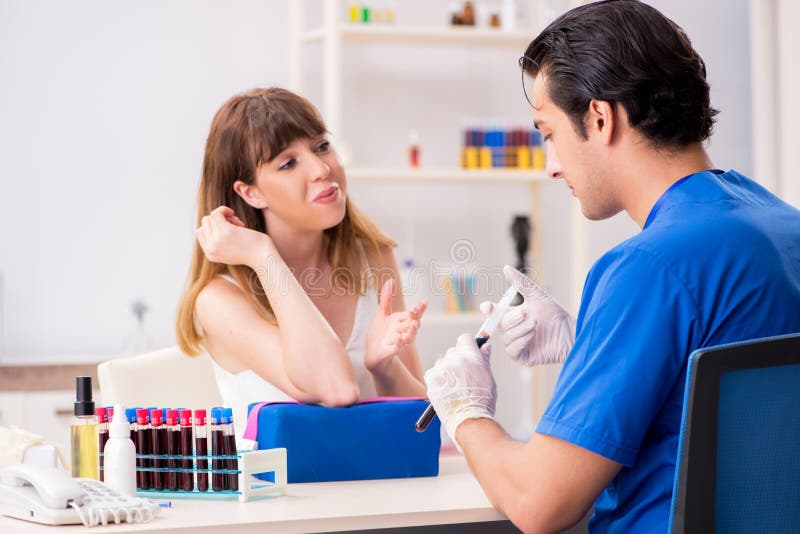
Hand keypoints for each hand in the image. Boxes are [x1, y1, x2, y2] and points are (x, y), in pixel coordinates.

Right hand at [195, 206, 272, 268]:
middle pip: (205, 223)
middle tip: (236, 225)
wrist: (264, 257)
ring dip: (224, 216)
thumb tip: (210, 219)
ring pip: (210, 217)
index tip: (230, 229)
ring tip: (238, 223)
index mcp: (210, 254)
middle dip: (220, 220)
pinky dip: (224, 210)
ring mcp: (216, 241)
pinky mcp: (224, 232)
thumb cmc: (252, 251)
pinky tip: (234, 214)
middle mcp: (210, 249)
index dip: (214, 226)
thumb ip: (218, 241)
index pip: (201, 233)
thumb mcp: (230, 250)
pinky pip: (216, 213)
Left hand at [365, 278, 426, 372]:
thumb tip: (391, 280)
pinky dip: (398, 344)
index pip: (413, 314)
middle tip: (415, 311)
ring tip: (412, 325)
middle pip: (413, 324)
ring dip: (411, 332)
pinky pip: (396, 348)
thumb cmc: (380, 334)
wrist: (373, 354)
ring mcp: (398, 342)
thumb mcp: (382, 314)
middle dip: (415, 318)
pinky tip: (398, 339)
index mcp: (401, 322)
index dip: (419, 309)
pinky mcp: (391, 351)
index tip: (424, 301)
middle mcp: (403, 331)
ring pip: (409, 337)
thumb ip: (386, 298)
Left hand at [424, 334, 495, 451]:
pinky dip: (438, 380)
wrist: (469, 419)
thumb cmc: (482, 401)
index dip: (468, 345)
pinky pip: (433, 373)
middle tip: (464, 376)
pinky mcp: (431, 379)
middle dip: (458, 360)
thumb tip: (485, 345)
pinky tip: (446, 390)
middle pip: (453, 351)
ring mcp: (441, 368)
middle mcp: (454, 358)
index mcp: (471, 355)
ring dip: (447, 371)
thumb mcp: (489, 376)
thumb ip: (484, 358)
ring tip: (455, 387)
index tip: (470, 352)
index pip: (465, 338)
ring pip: (442, 363)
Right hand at [480, 265, 574, 366]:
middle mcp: (512, 331)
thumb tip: (506, 268)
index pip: (494, 314)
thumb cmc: (556, 315)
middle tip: (526, 314)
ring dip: (520, 329)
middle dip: (512, 319)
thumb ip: (521, 284)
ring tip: (535, 325)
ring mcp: (516, 345)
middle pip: (500, 325)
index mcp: (512, 317)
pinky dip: (521, 341)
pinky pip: (512, 350)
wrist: (571, 332)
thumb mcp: (537, 297)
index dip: (489, 310)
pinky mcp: (522, 357)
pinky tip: (533, 335)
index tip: (487, 306)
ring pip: (506, 338)